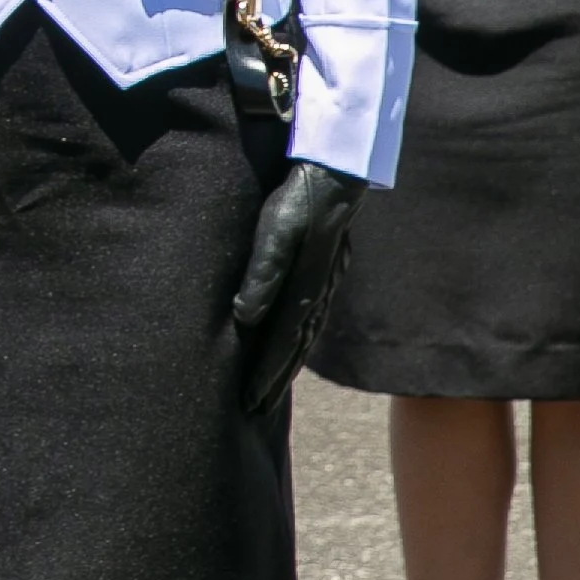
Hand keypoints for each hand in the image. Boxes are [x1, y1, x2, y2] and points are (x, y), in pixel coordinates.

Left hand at [227, 159, 360, 412]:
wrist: (335, 170)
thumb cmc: (298, 196)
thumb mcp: (276, 228)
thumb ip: (263, 271)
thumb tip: (244, 317)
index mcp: (306, 286)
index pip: (282, 341)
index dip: (265, 372)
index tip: (249, 401)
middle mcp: (318, 290)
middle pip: (295, 345)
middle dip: (274, 378)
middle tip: (255, 409)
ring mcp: (325, 280)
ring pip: (305, 333)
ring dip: (287, 363)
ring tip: (269, 388)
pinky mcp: (325, 269)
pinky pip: (310, 315)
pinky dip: (298, 338)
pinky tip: (290, 344)